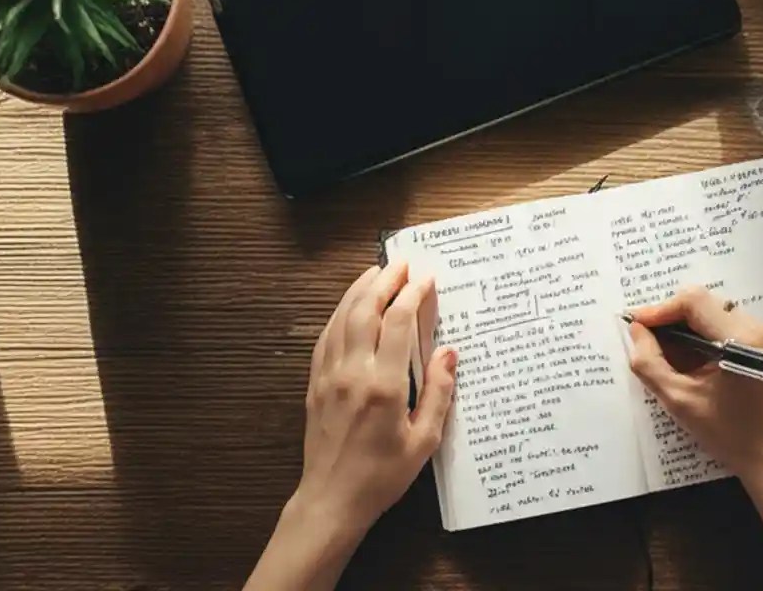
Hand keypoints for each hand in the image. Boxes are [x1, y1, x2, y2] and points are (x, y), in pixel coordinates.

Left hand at [293, 261, 456, 533]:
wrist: (332, 499)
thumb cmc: (382, 476)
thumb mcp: (424, 441)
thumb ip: (438, 394)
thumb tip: (447, 354)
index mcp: (384, 386)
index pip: (397, 323)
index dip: (412, 295)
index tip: (425, 279)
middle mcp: (353, 373)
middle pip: (366, 310)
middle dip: (384, 281)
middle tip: (401, 263)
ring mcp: (329, 376)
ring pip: (341, 318)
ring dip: (359, 291)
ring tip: (375, 272)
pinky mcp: (315, 384)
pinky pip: (326, 337)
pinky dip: (339, 314)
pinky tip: (348, 306)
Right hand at [627, 286, 762, 477]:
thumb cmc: (729, 433)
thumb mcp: (680, 401)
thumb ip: (651, 363)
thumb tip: (636, 331)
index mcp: (741, 338)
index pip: (693, 302)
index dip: (659, 310)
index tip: (635, 325)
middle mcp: (755, 327)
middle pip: (702, 303)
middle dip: (669, 318)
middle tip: (645, 339)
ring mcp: (761, 334)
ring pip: (710, 313)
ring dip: (683, 327)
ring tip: (661, 351)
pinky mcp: (760, 343)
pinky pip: (721, 326)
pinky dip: (698, 335)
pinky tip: (684, 358)